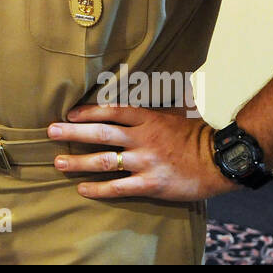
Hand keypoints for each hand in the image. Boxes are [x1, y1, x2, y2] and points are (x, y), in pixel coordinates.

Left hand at [47, 105, 237, 200]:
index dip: (88, 111)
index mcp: (149, 118)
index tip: (70, 113)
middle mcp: (143, 138)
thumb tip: (152, 83)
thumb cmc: (198, 134)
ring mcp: (146, 161)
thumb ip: (158, 101)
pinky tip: (83, 189)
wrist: (221, 160)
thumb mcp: (178, 110)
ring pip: (104, 161)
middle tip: (51, 131)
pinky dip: (98, 189)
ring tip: (58, 162)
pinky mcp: (151, 183)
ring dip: (78, 162)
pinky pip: (118, 187)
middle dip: (73, 132)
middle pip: (101, 133)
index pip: (112, 111)